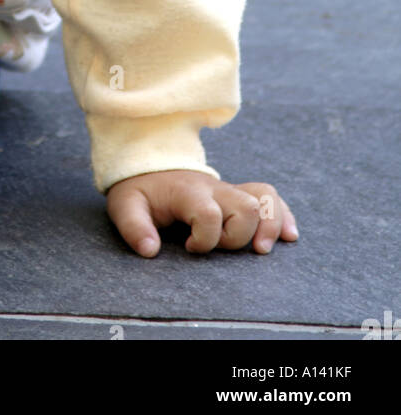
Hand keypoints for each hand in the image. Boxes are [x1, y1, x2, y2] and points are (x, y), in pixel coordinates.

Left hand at [106, 169, 298, 256]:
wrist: (149, 162)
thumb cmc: (141, 189)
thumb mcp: (125, 205)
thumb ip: (134, 226)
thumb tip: (150, 251)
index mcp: (188, 192)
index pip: (209, 214)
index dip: (203, 239)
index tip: (187, 246)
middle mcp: (214, 188)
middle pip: (245, 207)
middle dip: (237, 237)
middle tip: (218, 247)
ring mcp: (228, 190)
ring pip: (264, 198)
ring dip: (269, 225)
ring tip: (261, 249)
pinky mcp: (236, 194)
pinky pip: (268, 196)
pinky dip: (282, 215)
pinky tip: (289, 236)